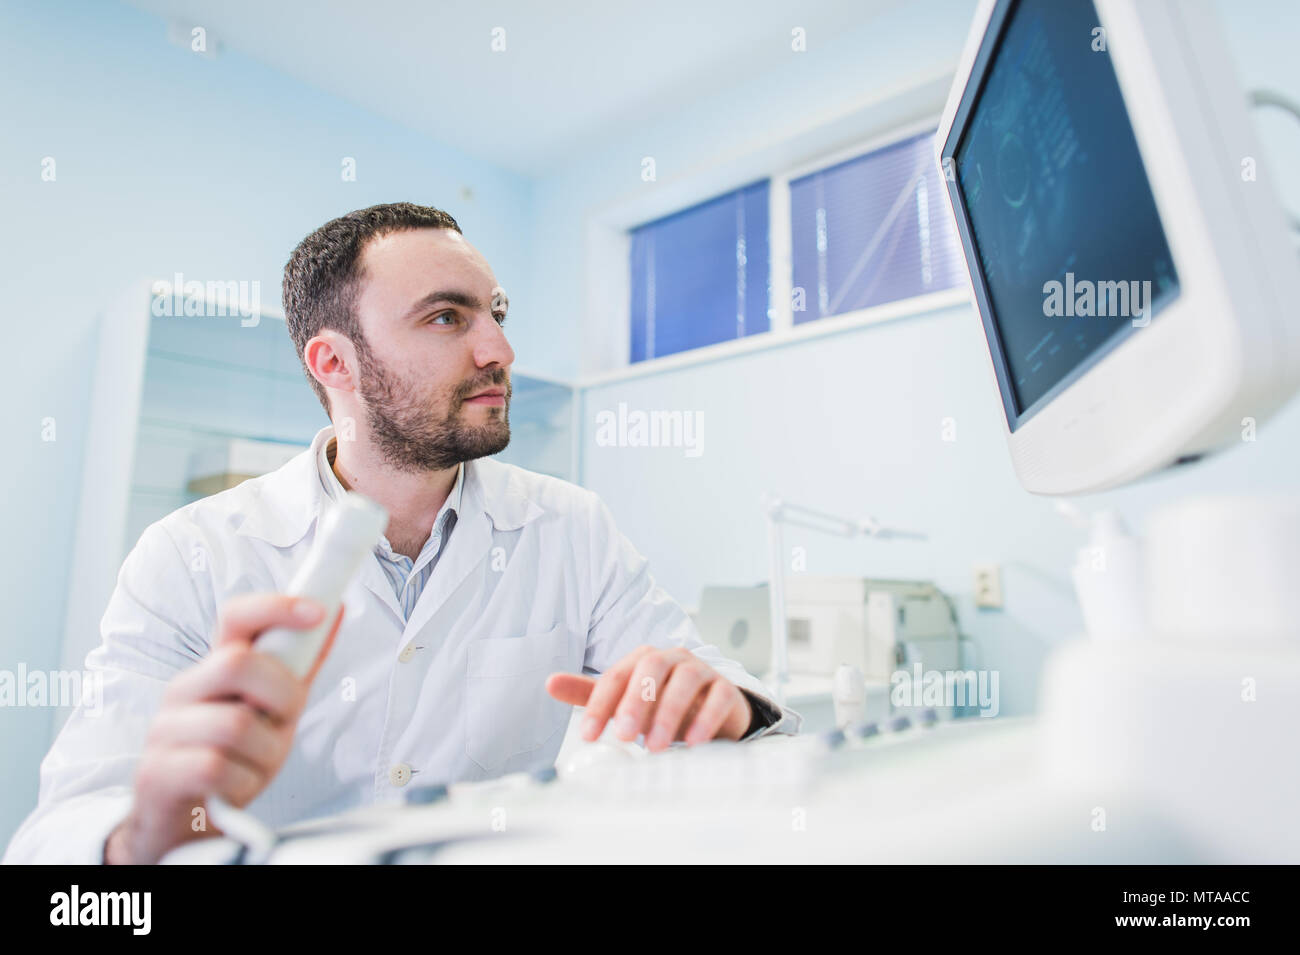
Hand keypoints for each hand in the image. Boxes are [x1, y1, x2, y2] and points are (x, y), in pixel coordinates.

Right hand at [104, 593, 342, 864]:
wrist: (185, 823)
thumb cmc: (235, 758)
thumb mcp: (275, 710)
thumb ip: (300, 667)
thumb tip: (335, 610)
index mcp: (214, 669)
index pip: (236, 616)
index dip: (277, 607)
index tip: (319, 611)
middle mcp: (183, 690)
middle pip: (237, 663)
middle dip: (281, 695)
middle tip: (282, 722)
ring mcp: (164, 730)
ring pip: (234, 723)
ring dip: (265, 752)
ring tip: (257, 765)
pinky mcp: (156, 773)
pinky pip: (215, 767)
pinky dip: (242, 782)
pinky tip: (236, 787)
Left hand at [545, 645, 752, 752]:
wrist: (711, 709)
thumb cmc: (662, 703)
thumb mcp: (624, 700)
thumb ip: (590, 693)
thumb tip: (549, 683)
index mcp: (642, 659)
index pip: (616, 676)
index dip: (600, 705)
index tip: (589, 735)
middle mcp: (672, 659)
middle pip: (651, 667)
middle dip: (636, 701)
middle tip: (625, 736)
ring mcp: (701, 671)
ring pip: (686, 679)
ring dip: (669, 712)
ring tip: (657, 746)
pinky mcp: (725, 689)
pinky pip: (719, 696)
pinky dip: (706, 718)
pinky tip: (693, 742)